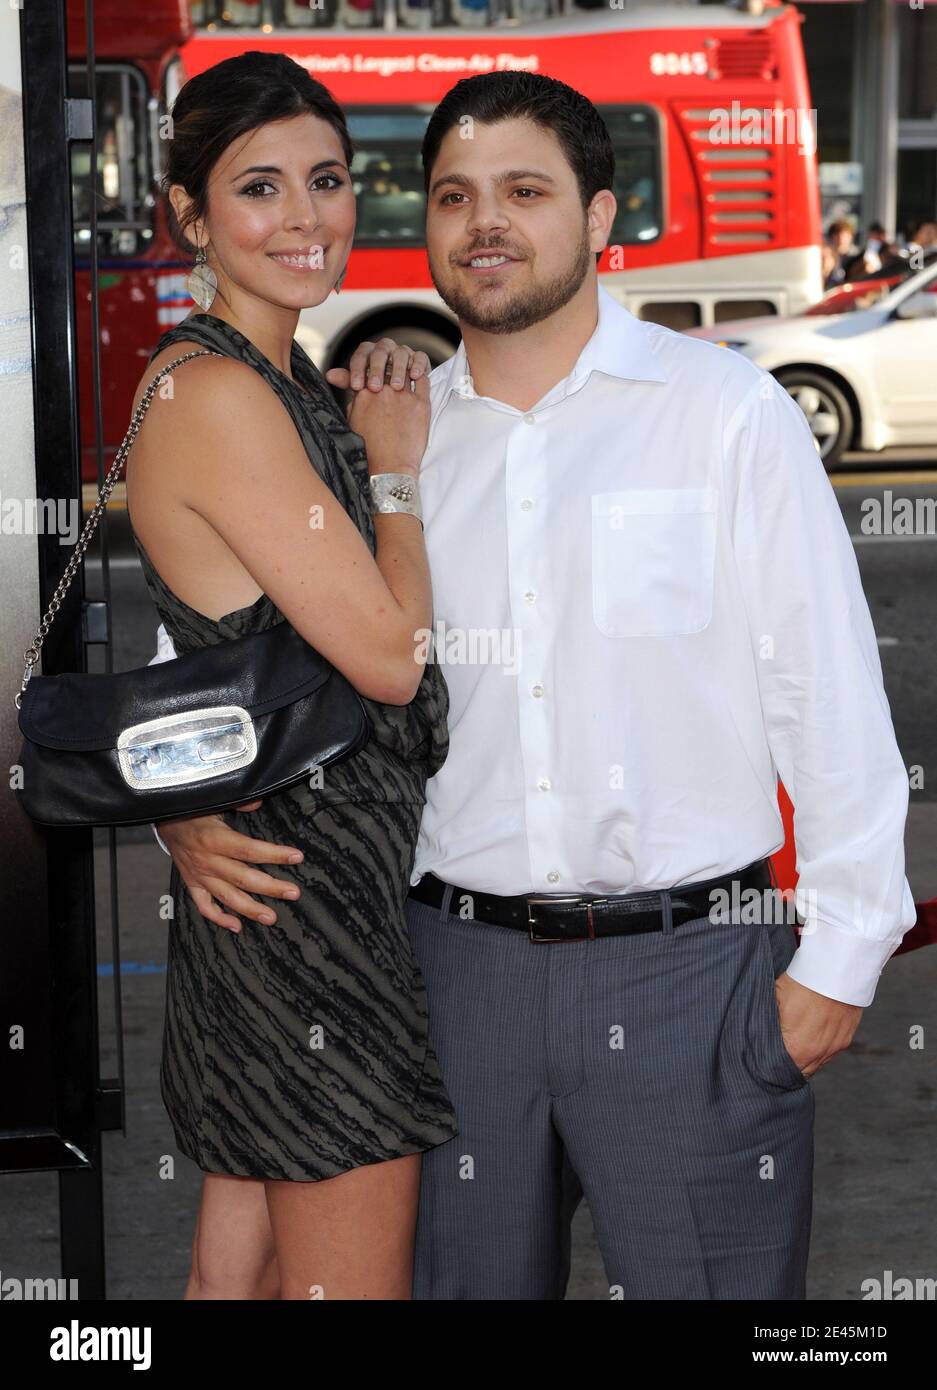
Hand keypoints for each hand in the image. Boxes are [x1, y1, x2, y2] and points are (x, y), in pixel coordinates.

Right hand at [158, 799, 303, 932]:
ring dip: (250, 909)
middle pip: (243, 878)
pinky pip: (204, 906)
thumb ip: (239, 803)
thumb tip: (260, 800)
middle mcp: (208, 860)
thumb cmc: (195, 811)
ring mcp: (199, 875)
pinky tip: (237, 926)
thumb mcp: (215, 801)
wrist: (165, 820)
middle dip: (270, 887)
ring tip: (271, 918)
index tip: (296, 857)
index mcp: (215, 839)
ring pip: (227, 897)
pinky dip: (220, 918)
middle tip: (293, 893)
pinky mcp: (192, 884)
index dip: (274, 854)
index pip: (249, 850)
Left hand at [325, 337, 430, 393]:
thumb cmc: (378, 394)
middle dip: (376, 369)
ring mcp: (402, 353)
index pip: (361, 355)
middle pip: (380, 352)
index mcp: (368, 354)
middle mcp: (385, 349)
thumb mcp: (363, 389)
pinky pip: (419, 356)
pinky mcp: (418, 359)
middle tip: (374, 388)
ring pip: (400, 353)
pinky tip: (414, 376)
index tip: (355, 386)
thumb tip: (329, 375)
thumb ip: (348, 380)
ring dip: (397, 369)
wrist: (400, 398)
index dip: (357, 369)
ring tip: (395, 387)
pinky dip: (417, 364)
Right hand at [348, 371, 429, 477]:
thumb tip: (357, 394)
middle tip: (393, 372)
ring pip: (405, 371)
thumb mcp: (353, 423)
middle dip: (389, 369)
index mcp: (364, 394)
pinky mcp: (421, 404)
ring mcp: (403, 396)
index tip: (379, 375)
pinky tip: (419, 375)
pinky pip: (423, 379)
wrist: (390, 468)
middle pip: (387, 369)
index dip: (374, 372)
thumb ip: (355, 404)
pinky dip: (421, 374)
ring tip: (407, 372)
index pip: (369, 371)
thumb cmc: (370, 450)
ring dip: (405, 370)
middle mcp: (382, 391)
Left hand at [774, 972, 862, 1077]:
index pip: (783, 1070)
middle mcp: (818, 1054)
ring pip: (817, 1062)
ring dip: (807, 1057)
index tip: (767, 1059)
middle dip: (790, 1064)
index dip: (774, 1065)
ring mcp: (834, 1047)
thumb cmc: (802, 983)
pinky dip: (821, 1048)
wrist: (836, 970)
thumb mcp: (775, 1000)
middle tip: (780, 1054)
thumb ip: (770, 1023)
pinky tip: (812, 1036)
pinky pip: (830, 1052)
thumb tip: (761, 1033)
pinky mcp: (845, 1038)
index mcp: (797, 1049)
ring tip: (796, 1044)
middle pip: (801, 1070)